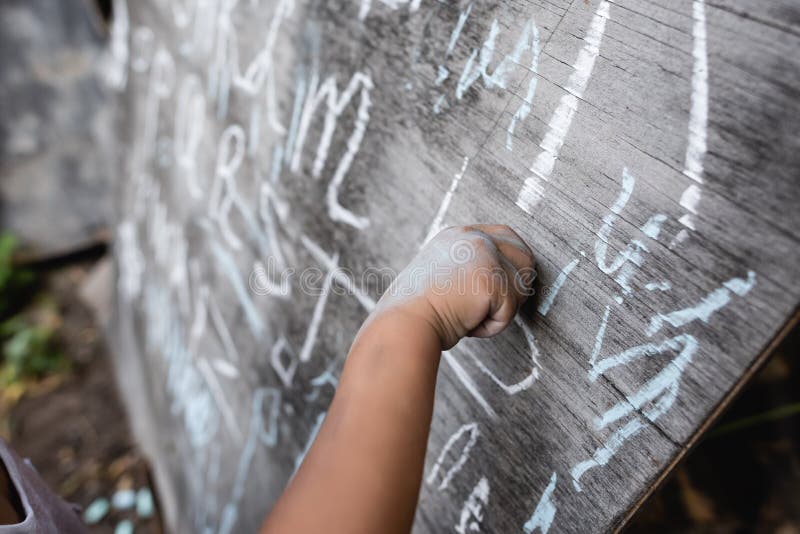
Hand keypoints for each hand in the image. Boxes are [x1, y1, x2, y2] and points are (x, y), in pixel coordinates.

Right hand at [376, 225, 535, 348]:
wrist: (403, 323)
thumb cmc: (415, 311)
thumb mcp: (441, 275)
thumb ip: (467, 268)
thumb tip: (501, 281)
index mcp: (459, 235)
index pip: (507, 236)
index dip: (511, 264)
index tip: (497, 290)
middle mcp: (474, 238)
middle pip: (524, 257)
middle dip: (514, 287)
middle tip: (485, 308)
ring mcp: (484, 256)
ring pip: (521, 287)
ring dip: (500, 310)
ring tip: (469, 315)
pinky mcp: (492, 280)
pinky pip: (509, 312)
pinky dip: (491, 327)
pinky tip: (465, 324)